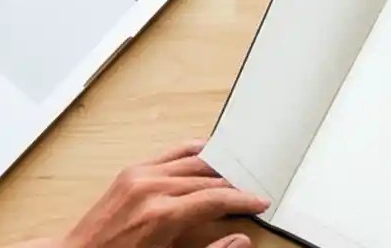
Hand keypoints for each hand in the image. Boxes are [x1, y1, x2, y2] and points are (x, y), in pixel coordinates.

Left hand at [57, 140, 267, 247]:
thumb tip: (240, 240)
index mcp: (162, 216)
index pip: (215, 199)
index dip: (243, 200)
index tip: (260, 202)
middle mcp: (152, 188)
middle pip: (207, 178)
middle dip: (234, 184)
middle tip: (252, 191)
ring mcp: (139, 175)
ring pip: (191, 161)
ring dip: (217, 167)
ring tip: (236, 174)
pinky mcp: (131, 171)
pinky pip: (169, 153)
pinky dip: (192, 152)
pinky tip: (206, 153)